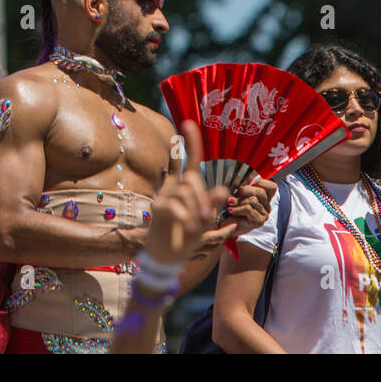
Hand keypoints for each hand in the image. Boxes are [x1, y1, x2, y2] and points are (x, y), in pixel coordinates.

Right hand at [144, 121, 229, 265]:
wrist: (167, 258)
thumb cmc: (186, 236)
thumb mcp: (203, 220)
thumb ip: (211, 204)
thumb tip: (223, 189)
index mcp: (184, 187)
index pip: (191, 162)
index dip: (191, 143)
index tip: (189, 123)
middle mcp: (172, 188)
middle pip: (193, 178)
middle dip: (203, 196)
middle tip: (207, 216)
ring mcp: (163, 198)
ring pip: (186, 191)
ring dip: (196, 208)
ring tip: (195, 225)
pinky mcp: (157, 210)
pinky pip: (175, 205)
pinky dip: (185, 216)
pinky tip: (188, 227)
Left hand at [223, 178, 276, 235]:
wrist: (226, 225)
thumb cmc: (232, 208)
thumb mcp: (238, 194)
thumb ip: (245, 186)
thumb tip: (246, 178)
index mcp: (264, 197)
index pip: (272, 186)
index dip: (261, 182)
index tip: (247, 182)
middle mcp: (266, 205)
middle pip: (261, 192)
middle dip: (246, 190)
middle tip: (236, 192)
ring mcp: (263, 214)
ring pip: (253, 200)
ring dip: (239, 200)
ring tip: (230, 202)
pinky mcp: (258, 221)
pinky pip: (248, 209)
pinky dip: (237, 208)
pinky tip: (231, 210)